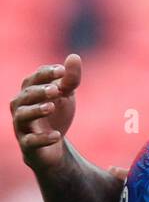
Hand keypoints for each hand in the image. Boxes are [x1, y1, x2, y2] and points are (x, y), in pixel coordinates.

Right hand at [10, 54, 82, 169]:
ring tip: (51, 107)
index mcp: (29, 90)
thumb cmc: (56, 114)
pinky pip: (31, 141)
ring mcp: (22, 125)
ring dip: (36, 110)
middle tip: (56, 90)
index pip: (34, 78)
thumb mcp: (66, 95)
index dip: (46, 74)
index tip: (62, 71)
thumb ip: (70, 79)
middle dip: (40, 91)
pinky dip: (43, 138)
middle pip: (26, 95)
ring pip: (23, 116)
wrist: (53, 144)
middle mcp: (21, 106)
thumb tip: (74, 56)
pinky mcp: (27, 145)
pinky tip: (57, 135)